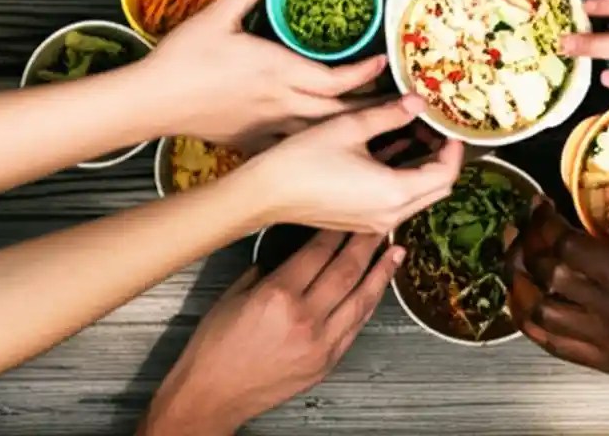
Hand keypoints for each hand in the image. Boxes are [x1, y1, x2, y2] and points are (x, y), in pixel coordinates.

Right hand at [140, 0, 385, 145]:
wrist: (150, 102)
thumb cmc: (181, 60)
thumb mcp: (217, 15)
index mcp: (279, 69)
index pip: (337, 77)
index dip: (366, 72)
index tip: (384, 62)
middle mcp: (282, 101)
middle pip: (340, 110)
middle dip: (371, 106)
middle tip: (397, 101)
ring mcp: (269, 126)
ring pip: (321, 133)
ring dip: (348, 129)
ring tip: (375, 126)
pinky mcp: (252, 142)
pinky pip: (293, 147)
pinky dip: (315, 147)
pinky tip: (326, 148)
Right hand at [141, 232, 400, 433]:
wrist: (213, 394)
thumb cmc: (215, 349)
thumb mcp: (233, 296)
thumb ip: (266, 271)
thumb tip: (291, 253)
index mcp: (277, 295)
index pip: (318, 252)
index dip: (337, 230)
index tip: (347, 215)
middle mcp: (303, 317)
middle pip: (347, 270)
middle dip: (367, 243)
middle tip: (381, 224)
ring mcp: (320, 342)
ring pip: (361, 298)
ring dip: (381, 272)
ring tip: (396, 252)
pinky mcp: (327, 361)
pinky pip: (356, 325)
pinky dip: (370, 302)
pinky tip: (378, 288)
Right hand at [243, 95, 465, 232]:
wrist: (266, 194)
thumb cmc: (303, 161)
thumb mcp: (350, 127)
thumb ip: (390, 114)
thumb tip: (417, 101)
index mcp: (394, 192)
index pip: (445, 174)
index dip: (453, 149)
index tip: (448, 126)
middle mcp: (390, 215)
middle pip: (437, 190)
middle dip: (442, 158)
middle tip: (433, 128)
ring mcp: (376, 222)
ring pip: (418, 197)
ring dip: (422, 167)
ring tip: (413, 132)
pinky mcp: (363, 220)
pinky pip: (397, 201)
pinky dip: (403, 177)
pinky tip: (392, 149)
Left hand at [506, 188, 608, 390]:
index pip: (564, 243)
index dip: (544, 220)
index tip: (542, 204)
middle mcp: (605, 308)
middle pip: (544, 273)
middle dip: (526, 245)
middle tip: (523, 227)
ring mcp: (600, 338)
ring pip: (538, 311)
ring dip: (520, 284)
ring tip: (515, 263)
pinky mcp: (603, 361)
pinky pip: (552, 345)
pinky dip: (531, 324)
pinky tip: (525, 307)